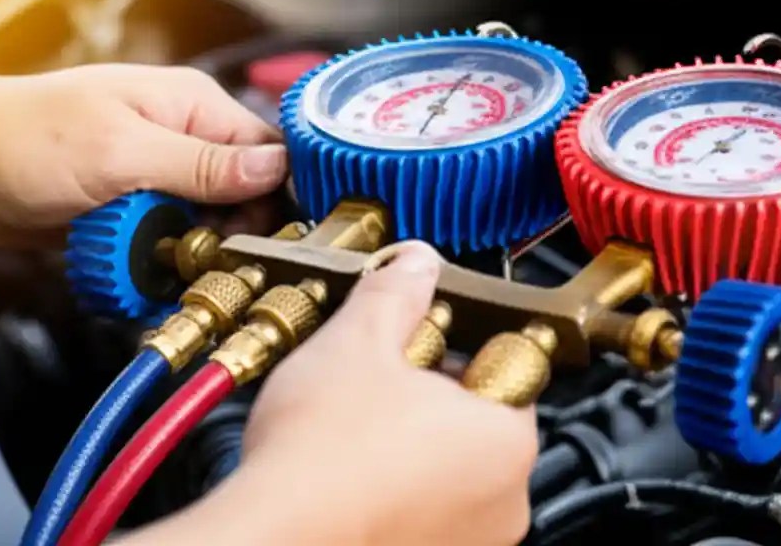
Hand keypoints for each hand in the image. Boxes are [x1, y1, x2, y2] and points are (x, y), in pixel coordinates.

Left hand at [0, 64, 286, 245]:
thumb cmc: (25, 140)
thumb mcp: (120, 152)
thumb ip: (200, 164)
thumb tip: (274, 168)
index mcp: (193, 106)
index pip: (267, 152)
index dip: (275, 197)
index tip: (266, 237)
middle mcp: (183, 137)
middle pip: (244, 197)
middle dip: (228, 233)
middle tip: (197, 256)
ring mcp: (158, 175)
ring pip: (208, 228)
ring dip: (187, 253)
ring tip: (154, 261)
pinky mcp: (134, 209)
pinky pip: (168, 244)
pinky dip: (156, 263)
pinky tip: (134, 267)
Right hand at [131, 242, 538, 545]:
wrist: (272, 536)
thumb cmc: (319, 457)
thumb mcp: (358, 342)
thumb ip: (397, 293)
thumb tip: (415, 263)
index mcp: (508, 438)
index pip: (504, 371)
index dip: (450, 349)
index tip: (416, 346)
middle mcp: (506, 501)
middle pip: (476, 423)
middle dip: (428, 397)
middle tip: (374, 386)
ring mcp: (470, 541)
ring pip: (448, 471)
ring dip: (410, 446)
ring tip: (354, 432)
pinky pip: (424, 513)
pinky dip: (395, 492)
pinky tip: (349, 476)